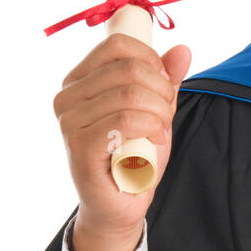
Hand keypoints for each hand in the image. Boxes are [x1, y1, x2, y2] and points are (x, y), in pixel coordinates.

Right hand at [53, 32, 192, 250]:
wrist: (120, 204)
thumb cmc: (134, 157)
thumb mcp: (155, 112)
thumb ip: (165, 80)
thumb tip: (182, 50)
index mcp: (80, 80)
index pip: (117, 45)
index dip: (151, 60)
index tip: (164, 86)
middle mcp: (67, 96)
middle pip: (129, 68)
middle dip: (161, 90)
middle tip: (167, 114)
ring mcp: (69, 121)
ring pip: (130, 94)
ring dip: (159, 112)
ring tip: (160, 131)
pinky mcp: (79, 145)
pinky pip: (124, 119)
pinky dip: (150, 127)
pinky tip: (155, 141)